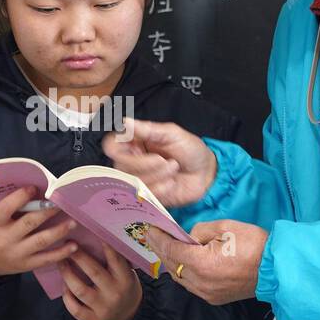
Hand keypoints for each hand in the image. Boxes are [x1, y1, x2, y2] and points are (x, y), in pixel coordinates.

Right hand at [0, 186, 78, 276]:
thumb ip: (1, 202)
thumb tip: (27, 190)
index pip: (8, 207)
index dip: (22, 196)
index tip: (35, 188)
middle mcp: (4, 239)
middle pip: (29, 223)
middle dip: (47, 211)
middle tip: (61, 203)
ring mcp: (16, 254)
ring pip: (41, 241)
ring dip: (59, 231)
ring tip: (72, 222)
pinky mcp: (25, 265)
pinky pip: (45, 259)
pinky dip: (61, 253)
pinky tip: (73, 246)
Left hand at [59, 244, 142, 319]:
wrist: (129, 316)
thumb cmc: (124, 287)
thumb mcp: (126, 274)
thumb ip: (115, 261)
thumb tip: (96, 236)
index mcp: (125, 279)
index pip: (115, 260)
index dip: (104, 246)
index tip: (92, 230)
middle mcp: (114, 293)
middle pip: (93, 272)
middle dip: (78, 256)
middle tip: (67, 243)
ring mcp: (103, 308)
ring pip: (80, 289)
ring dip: (67, 274)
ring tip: (60, 261)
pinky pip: (75, 308)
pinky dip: (67, 296)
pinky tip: (64, 286)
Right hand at [101, 117, 216, 208]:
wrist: (207, 173)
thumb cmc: (190, 150)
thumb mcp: (172, 134)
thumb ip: (148, 129)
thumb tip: (125, 122)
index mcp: (134, 143)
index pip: (112, 146)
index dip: (118, 149)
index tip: (137, 147)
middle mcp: (132, 162)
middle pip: (121, 166)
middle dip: (146, 164)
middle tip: (166, 160)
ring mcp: (139, 181)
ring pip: (133, 182)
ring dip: (157, 175)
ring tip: (174, 168)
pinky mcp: (147, 197)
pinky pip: (144, 195)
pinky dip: (161, 188)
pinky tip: (171, 183)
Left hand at [143, 219, 267, 305]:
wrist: (277, 269)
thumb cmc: (255, 245)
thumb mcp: (226, 227)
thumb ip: (200, 231)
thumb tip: (189, 238)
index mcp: (202, 263)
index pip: (171, 250)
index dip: (158, 239)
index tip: (150, 229)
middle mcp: (201, 282)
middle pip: (172, 266)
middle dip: (162, 250)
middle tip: (154, 236)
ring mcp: (207, 293)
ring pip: (179, 278)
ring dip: (172, 263)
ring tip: (167, 248)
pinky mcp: (214, 298)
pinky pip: (191, 286)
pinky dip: (184, 274)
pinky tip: (183, 263)